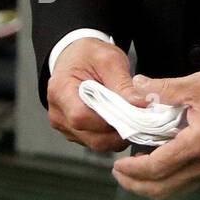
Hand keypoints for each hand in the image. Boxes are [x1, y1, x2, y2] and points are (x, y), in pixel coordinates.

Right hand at [48, 38, 143, 153]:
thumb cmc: (89, 56)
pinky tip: (122, 122)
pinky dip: (111, 135)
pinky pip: (94, 141)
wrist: (76, 56)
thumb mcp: (109, 60)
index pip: (81, 116)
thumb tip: (140, 105)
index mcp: (60, 90)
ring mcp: (63, 125)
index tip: (133, 114)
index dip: (109, 120)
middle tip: (141, 120)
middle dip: (118, 132)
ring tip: (133, 119)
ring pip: (93, 143)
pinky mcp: (73, 131)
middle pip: (89, 136)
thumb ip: (123, 84)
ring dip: (116, 136)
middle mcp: (58, 113)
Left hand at [111, 71, 199, 199]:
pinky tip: (167, 167)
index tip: (118, 164)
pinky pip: (190, 185)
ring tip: (139, 174)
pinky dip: (171, 182)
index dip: (133, 169)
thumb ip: (166, 88)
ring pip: (176, 191)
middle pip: (162, 189)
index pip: (156, 167)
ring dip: (152, 187)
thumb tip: (138, 87)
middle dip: (136, 185)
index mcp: (199, 144)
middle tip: (121, 174)